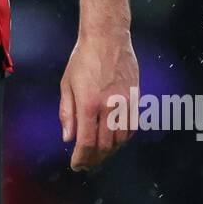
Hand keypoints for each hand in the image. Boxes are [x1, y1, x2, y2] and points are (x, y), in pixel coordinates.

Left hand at [59, 32, 138, 171]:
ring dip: (110, 152)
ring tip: (99, 155)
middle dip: (94, 159)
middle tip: (86, 164)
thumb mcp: (67, 84)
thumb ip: (67, 113)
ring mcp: (124, 103)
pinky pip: (132, 127)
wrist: (107, 38)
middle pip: (105, 145)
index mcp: (88, 103)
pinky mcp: (135, 98)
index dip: (82, 158)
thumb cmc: (83, 59)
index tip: (76, 165)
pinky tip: (114, 140)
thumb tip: (68, 138)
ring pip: (121, 139)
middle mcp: (108, 106)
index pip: (87, 142)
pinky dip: (123, 139)